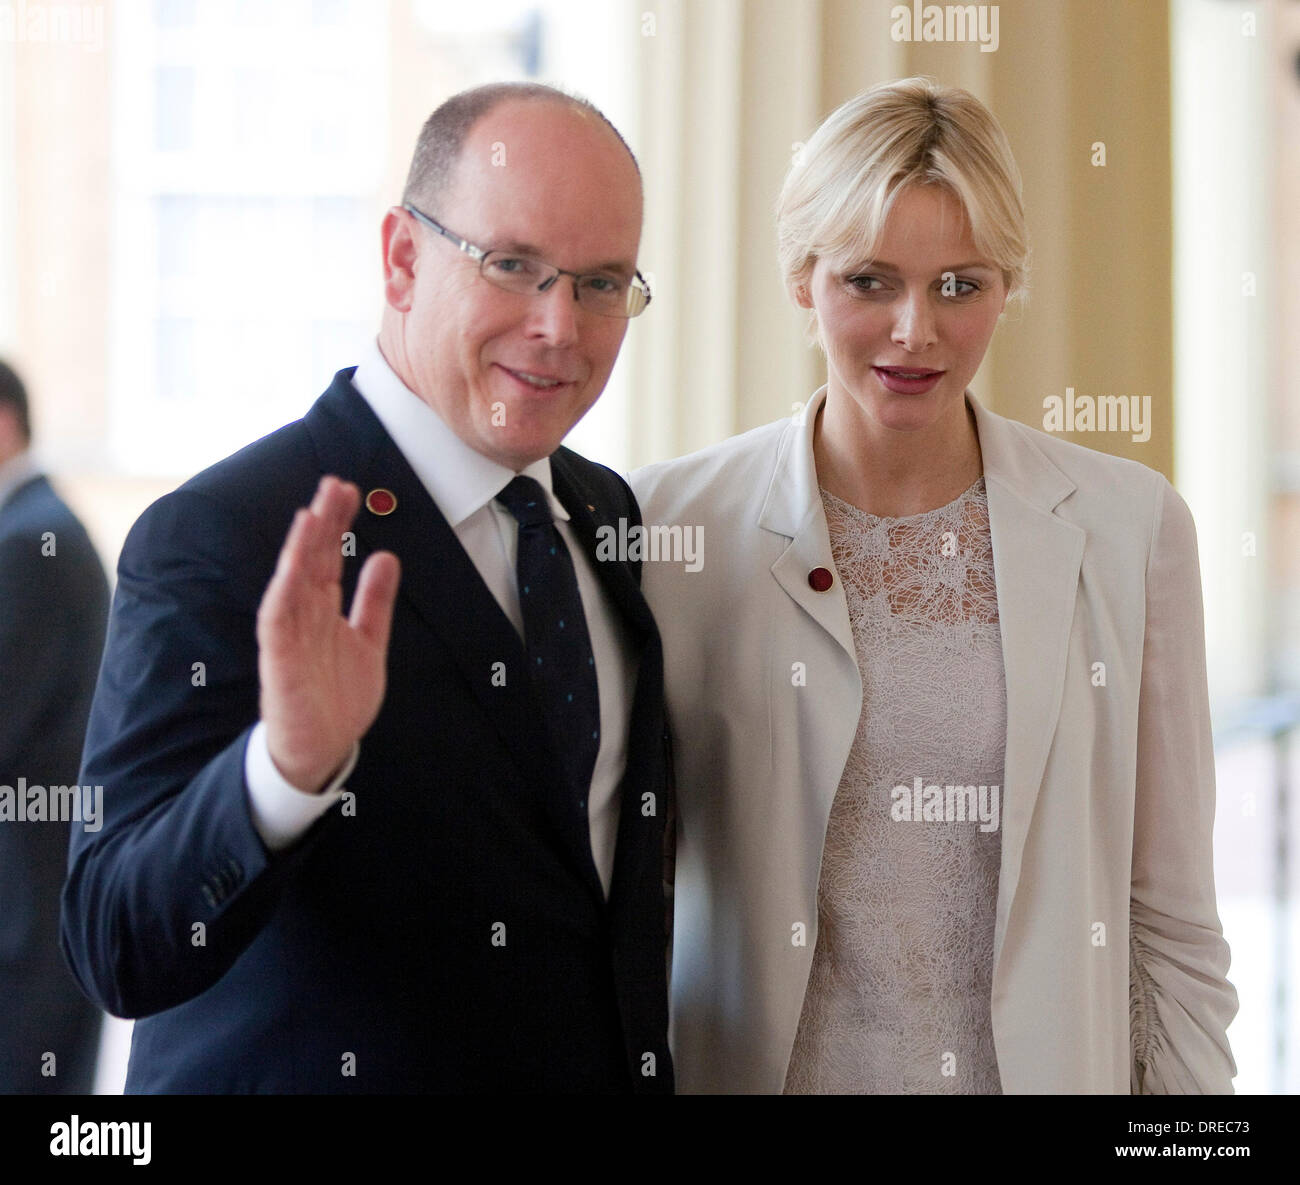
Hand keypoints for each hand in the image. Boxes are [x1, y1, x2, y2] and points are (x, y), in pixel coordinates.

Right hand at [257, 476, 399, 792]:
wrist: (322, 748)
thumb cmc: (337, 696)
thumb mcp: (368, 640)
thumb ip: (375, 601)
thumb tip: (386, 557)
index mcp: (324, 609)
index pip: (329, 556)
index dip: (337, 524)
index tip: (349, 491)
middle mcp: (304, 616)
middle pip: (311, 559)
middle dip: (322, 522)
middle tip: (335, 484)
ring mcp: (290, 636)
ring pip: (293, 581)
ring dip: (301, 547)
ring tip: (311, 514)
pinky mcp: (281, 660)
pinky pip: (278, 620)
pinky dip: (284, 591)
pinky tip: (292, 566)